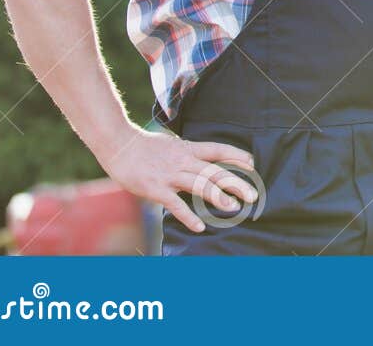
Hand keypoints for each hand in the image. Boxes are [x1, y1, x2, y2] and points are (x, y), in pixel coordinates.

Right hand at [99, 126, 256, 233]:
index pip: (218, 150)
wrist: (119, 145)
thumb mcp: (172, 146)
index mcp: (188, 149)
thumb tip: (204, 162)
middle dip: (236, 183)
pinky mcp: (156, 189)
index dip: (236, 156)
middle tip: (253, 195)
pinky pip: (175, 204)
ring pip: (199, 185)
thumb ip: (189, 155)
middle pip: (215, 171)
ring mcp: (170, 175)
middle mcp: (183, 161)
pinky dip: (188, 216)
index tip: (252, 165)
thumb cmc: (146, 147)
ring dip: (218, 197)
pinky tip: (200, 226)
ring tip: (234, 208)